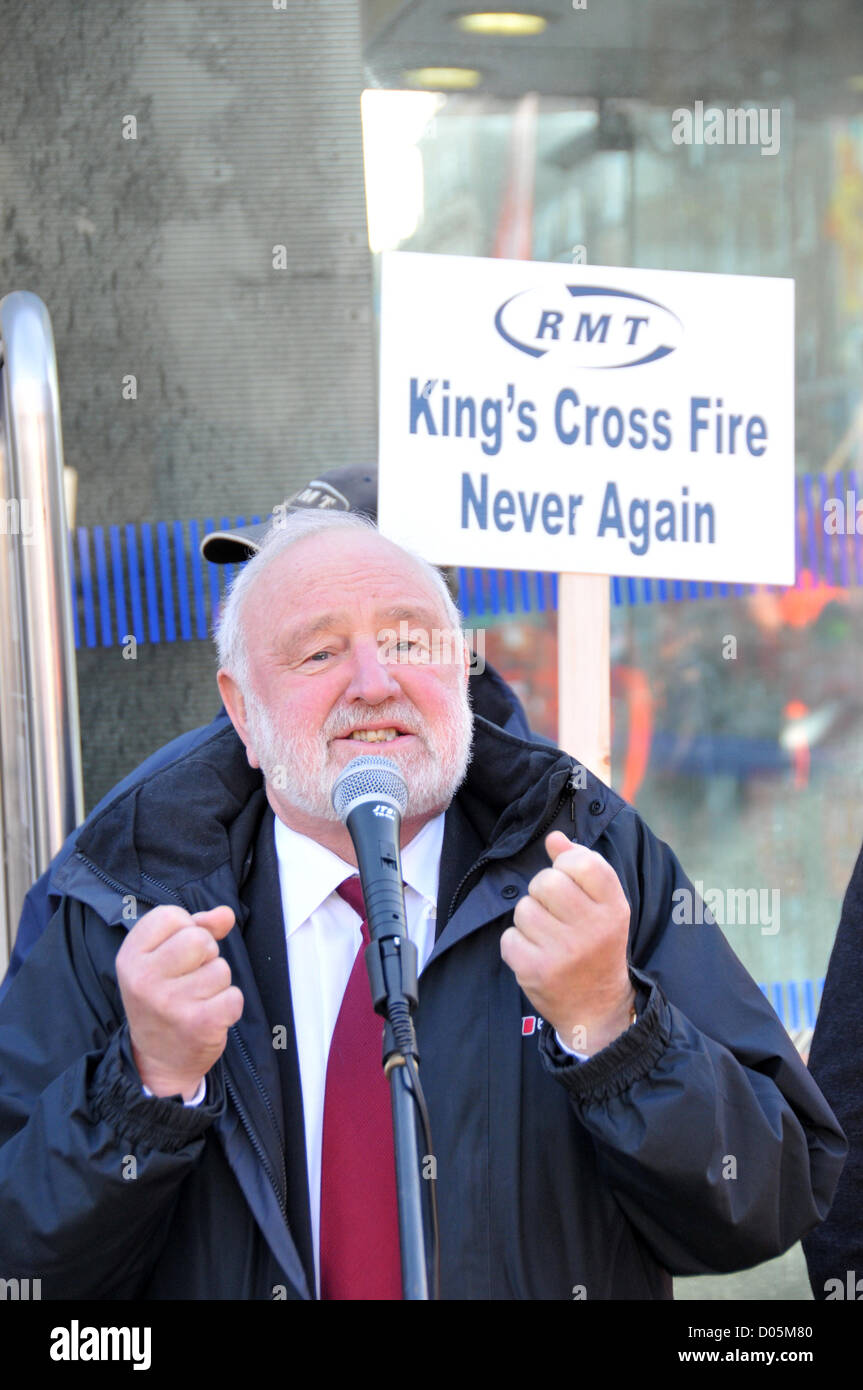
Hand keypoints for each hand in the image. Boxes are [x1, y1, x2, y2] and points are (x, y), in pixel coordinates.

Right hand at [116, 904, 242, 1099]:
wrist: (158, 1061)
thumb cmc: (164, 999)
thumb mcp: (163, 959)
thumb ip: (196, 927)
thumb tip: (226, 914)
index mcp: (130, 957)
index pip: (171, 915)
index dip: (186, 928)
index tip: (177, 953)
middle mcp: (144, 980)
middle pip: (198, 939)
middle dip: (206, 954)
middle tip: (192, 977)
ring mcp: (170, 1003)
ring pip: (220, 968)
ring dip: (217, 983)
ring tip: (197, 999)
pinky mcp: (199, 1024)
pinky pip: (234, 996)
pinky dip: (229, 1004)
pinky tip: (210, 1015)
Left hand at [500, 831, 634, 1055]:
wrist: (597, 1008)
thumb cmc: (597, 946)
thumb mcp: (604, 906)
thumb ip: (582, 865)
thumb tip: (553, 838)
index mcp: (614, 909)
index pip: (582, 862)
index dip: (566, 865)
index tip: (570, 882)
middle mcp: (593, 929)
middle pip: (546, 881)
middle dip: (542, 892)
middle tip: (554, 913)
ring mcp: (564, 952)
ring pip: (523, 908)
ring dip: (529, 920)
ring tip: (547, 936)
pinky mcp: (536, 971)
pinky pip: (508, 937)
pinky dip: (516, 944)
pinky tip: (535, 954)